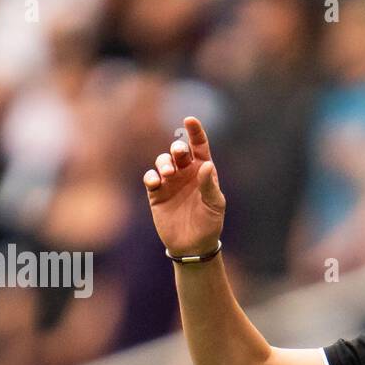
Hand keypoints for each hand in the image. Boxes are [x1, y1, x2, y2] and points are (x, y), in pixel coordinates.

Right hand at [143, 116, 224, 256]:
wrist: (193, 245)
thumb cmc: (209, 224)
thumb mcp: (215, 205)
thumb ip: (209, 185)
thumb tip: (206, 165)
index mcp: (203, 171)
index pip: (199, 146)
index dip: (195, 132)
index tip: (190, 119)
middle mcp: (185, 173)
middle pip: (178, 151)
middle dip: (177, 148)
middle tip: (179, 154)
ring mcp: (170, 182)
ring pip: (162, 161)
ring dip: (164, 163)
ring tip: (168, 174)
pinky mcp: (156, 193)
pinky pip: (150, 178)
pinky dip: (151, 176)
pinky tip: (156, 182)